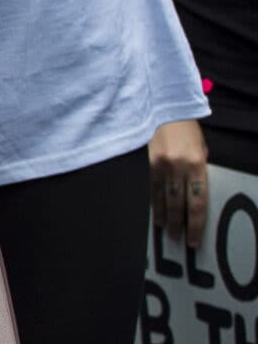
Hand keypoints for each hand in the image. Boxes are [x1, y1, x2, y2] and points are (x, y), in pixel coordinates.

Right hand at [149, 119, 209, 248]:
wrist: (161, 105)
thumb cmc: (184, 126)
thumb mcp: (200, 148)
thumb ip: (198, 169)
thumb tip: (195, 190)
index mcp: (196, 164)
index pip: (197, 203)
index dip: (195, 224)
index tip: (194, 238)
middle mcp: (177, 166)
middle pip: (178, 204)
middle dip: (180, 224)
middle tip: (180, 238)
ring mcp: (158, 164)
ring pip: (161, 199)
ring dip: (165, 217)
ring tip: (167, 230)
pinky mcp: (144, 162)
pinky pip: (149, 187)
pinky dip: (152, 202)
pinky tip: (154, 212)